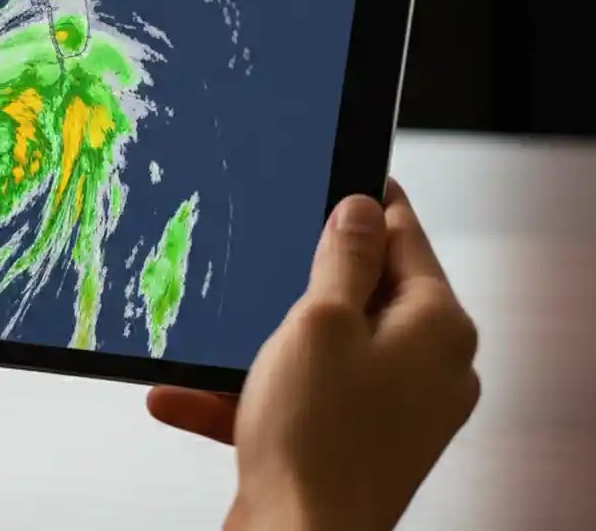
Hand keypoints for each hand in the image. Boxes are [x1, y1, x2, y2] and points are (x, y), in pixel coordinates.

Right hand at [147, 182, 478, 530]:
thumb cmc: (316, 439)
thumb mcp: (320, 320)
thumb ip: (343, 257)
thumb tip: (360, 208)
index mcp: (436, 328)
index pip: (405, 237)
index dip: (365, 202)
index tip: (335, 174)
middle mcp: (426, 368)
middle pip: (361, 294)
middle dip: (299, 279)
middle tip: (258, 255)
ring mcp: (389, 410)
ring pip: (319, 349)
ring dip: (258, 343)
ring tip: (209, 335)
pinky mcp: (350, 443)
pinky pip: (295, 399)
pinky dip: (244, 394)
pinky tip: (183, 394)